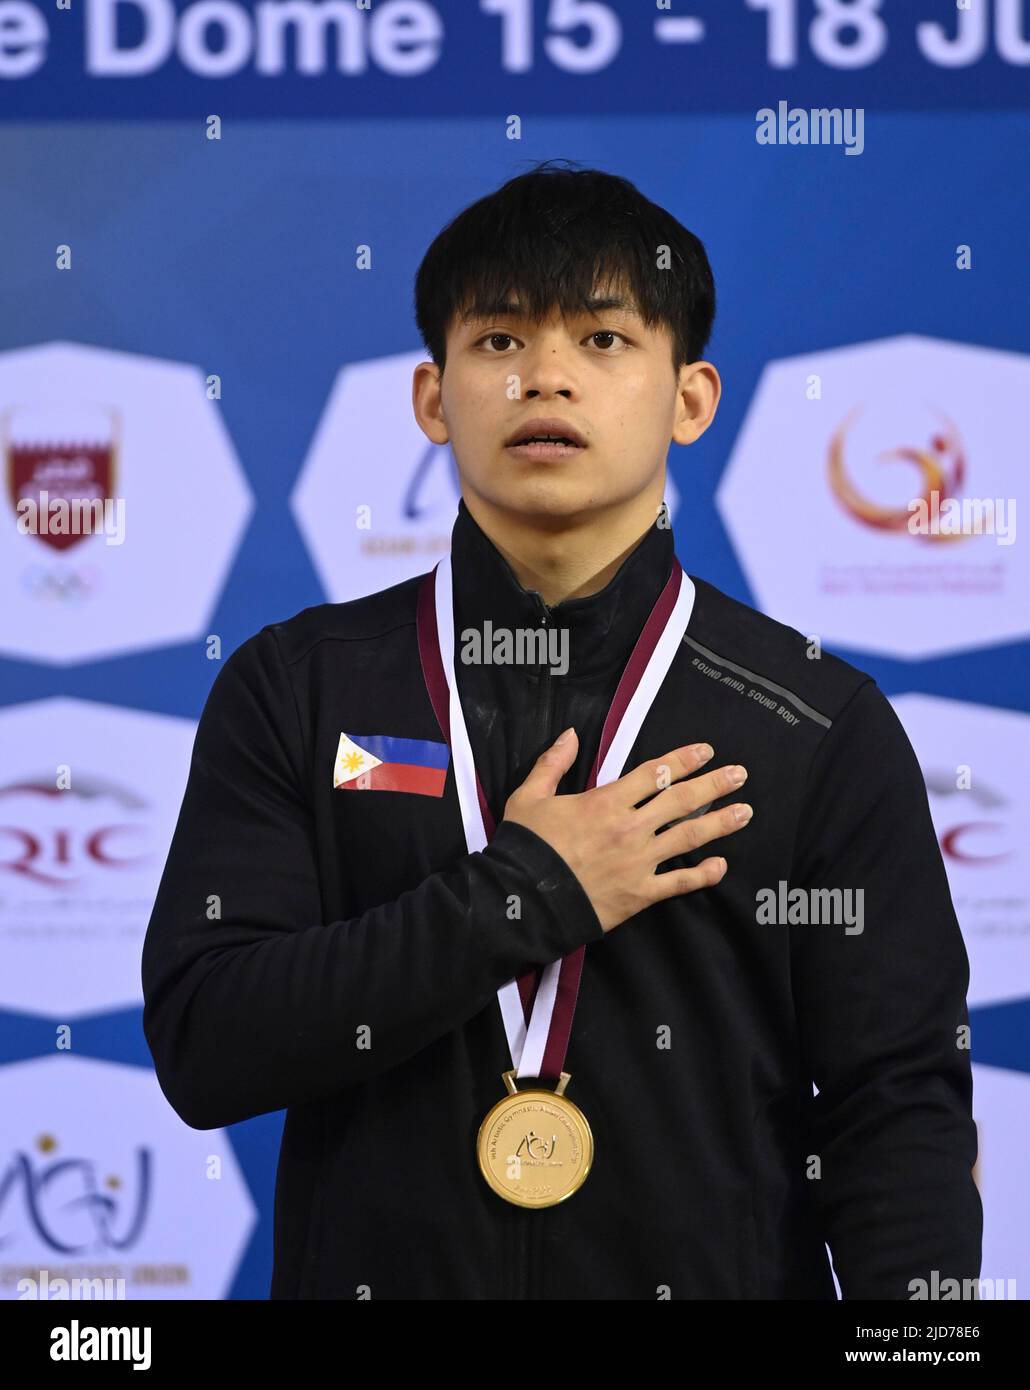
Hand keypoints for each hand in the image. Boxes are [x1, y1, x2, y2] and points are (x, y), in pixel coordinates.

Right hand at [502, 729, 750, 933]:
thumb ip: (552, 763)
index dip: (683, 759)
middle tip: (740, 774)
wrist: (524, 901)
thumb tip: (571, 734)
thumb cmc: (526, 847)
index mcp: (605, 802)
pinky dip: (702, 875)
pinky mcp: (640, 893)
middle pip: (681, 800)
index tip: (706, 751)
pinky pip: (678, 883)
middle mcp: (630, 828)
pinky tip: (721, 866)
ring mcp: (639, 862)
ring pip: (688, 837)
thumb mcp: (529, 797)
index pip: (655, 773)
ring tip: (745, 812)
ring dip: (720, 823)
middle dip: (714, 784)